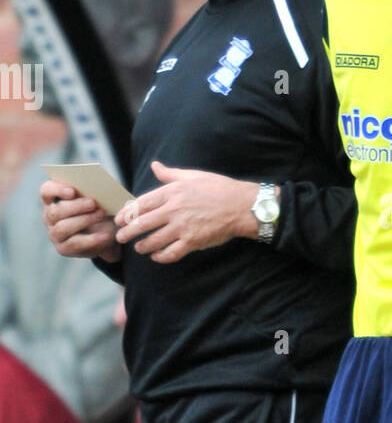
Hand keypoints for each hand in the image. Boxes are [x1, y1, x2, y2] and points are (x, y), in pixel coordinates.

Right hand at [40, 179, 121, 261]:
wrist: (106, 233)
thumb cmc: (97, 209)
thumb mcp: (96, 198)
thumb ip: (91, 191)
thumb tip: (97, 186)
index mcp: (53, 199)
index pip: (47, 191)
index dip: (57, 190)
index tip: (73, 191)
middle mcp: (50, 216)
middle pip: (55, 211)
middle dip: (76, 206)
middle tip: (93, 203)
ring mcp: (54, 233)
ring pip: (63, 228)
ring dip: (84, 220)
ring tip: (100, 214)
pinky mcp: (63, 248)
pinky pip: (75, 243)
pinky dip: (92, 239)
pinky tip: (106, 234)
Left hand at [114, 161, 259, 263]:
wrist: (241, 205)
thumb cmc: (218, 189)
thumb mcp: (192, 176)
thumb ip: (170, 174)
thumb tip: (155, 165)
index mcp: (172, 192)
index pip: (140, 204)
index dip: (126, 214)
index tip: (119, 219)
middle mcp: (174, 210)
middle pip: (142, 224)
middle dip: (127, 232)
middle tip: (121, 237)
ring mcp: (182, 227)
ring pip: (153, 241)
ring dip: (142, 246)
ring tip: (139, 248)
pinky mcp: (193, 242)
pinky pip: (170, 253)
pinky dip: (160, 257)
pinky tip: (157, 256)